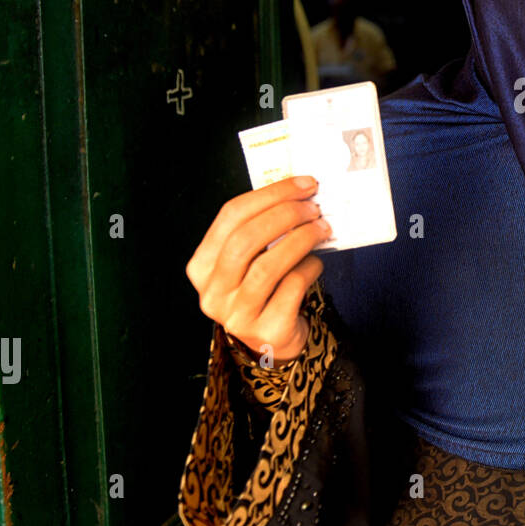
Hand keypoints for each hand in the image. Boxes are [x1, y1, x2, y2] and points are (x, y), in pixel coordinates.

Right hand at [185, 176, 332, 361]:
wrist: (274, 341)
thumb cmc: (265, 289)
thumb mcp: (250, 260)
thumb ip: (262, 230)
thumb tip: (300, 192)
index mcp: (202, 265)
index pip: (230, 216)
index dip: (269, 194)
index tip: (303, 183)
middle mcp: (212, 292)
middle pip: (245, 239)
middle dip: (285, 215)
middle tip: (314, 207)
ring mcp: (236, 314)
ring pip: (267, 266)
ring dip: (301, 239)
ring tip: (322, 228)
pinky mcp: (266, 330)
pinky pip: (291, 288)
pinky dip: (309, 268)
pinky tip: (317, 262)